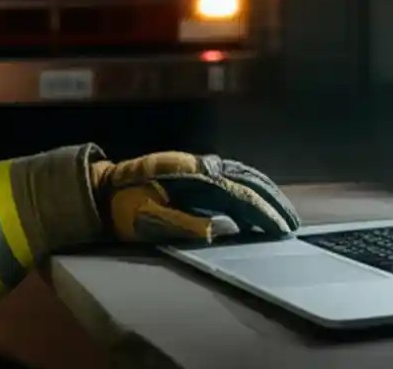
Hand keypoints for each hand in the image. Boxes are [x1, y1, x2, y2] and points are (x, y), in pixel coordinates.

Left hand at [89, 152, 300, 243]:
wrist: (100, 189)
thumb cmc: (121, 208)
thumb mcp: (147, 220)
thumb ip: (184, 224)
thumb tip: (222, 229)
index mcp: (191, 173)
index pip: (238, 193)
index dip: (262, 212)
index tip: (281, 229)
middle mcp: (199, 164)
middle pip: (247, 179)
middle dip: (272, 202)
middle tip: (292, 224)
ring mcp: (198, 165)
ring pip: (243, 175)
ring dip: (266, 194)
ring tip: (283, 215)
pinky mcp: (195, 172)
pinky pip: (232, 177)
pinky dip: (252, 188)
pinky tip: (259, 203)